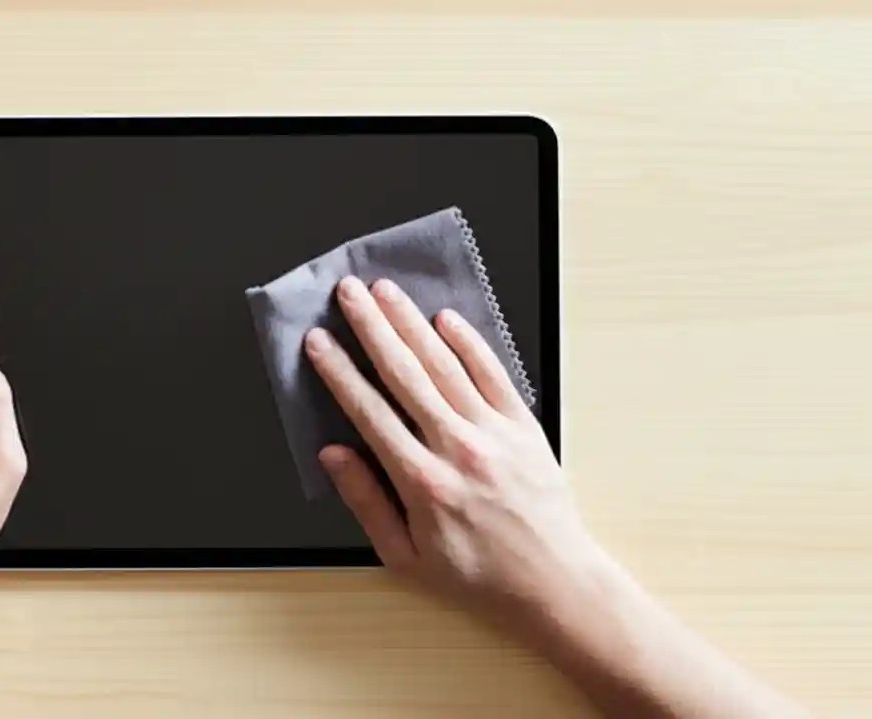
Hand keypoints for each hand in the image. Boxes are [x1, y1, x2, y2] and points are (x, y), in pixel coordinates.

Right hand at [305, 276, 599, 616]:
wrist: (552, 582)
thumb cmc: (477, 575)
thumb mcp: (404, 557)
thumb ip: (366, 501)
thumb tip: (334, 454)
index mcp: (421, 482)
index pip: (369, 411)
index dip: (339, 372)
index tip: (319, 342)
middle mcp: (456, 448)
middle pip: (404, 374)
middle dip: (371, 328)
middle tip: (348, 293)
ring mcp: (493, 433)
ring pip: (444, 364)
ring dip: (411, 323)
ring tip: (385, 291)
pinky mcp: (524, 427)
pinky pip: (492, 373)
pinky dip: (469, 343)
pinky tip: (446, 319)